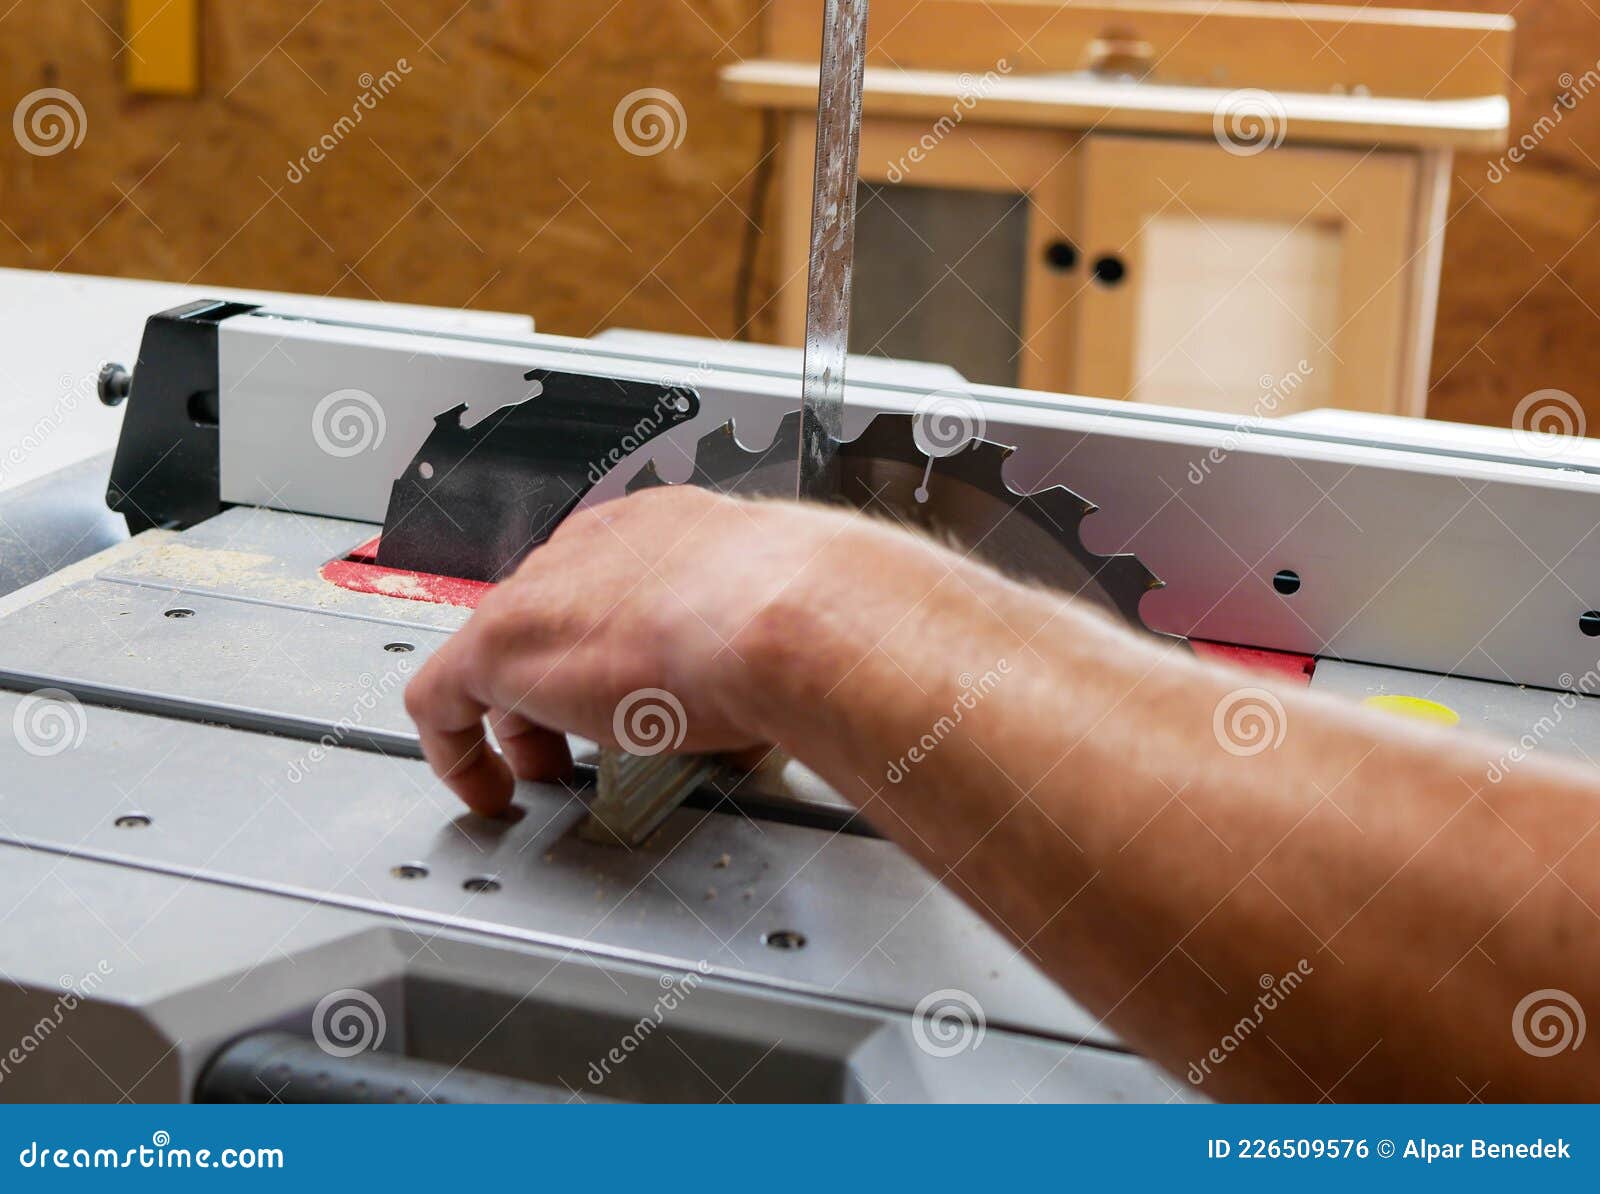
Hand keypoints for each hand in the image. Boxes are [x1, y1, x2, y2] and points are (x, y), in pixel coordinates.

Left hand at [404, 486, 852, 813]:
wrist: (775, 611)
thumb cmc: (796, 615)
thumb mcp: (772, 626)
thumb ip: (755, 650)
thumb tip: (782, 696)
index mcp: (660, 534)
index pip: (604, 587)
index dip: (602, 651)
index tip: (616, 694)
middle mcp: (594, 549)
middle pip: (544, 620)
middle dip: (553, 688)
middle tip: (571, 747)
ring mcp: (542, 592)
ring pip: (494, 658)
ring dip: (512, 720)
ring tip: (531, 774)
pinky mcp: (500, 645)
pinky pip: (441, 699)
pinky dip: (456, 751)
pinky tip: (485, 791)